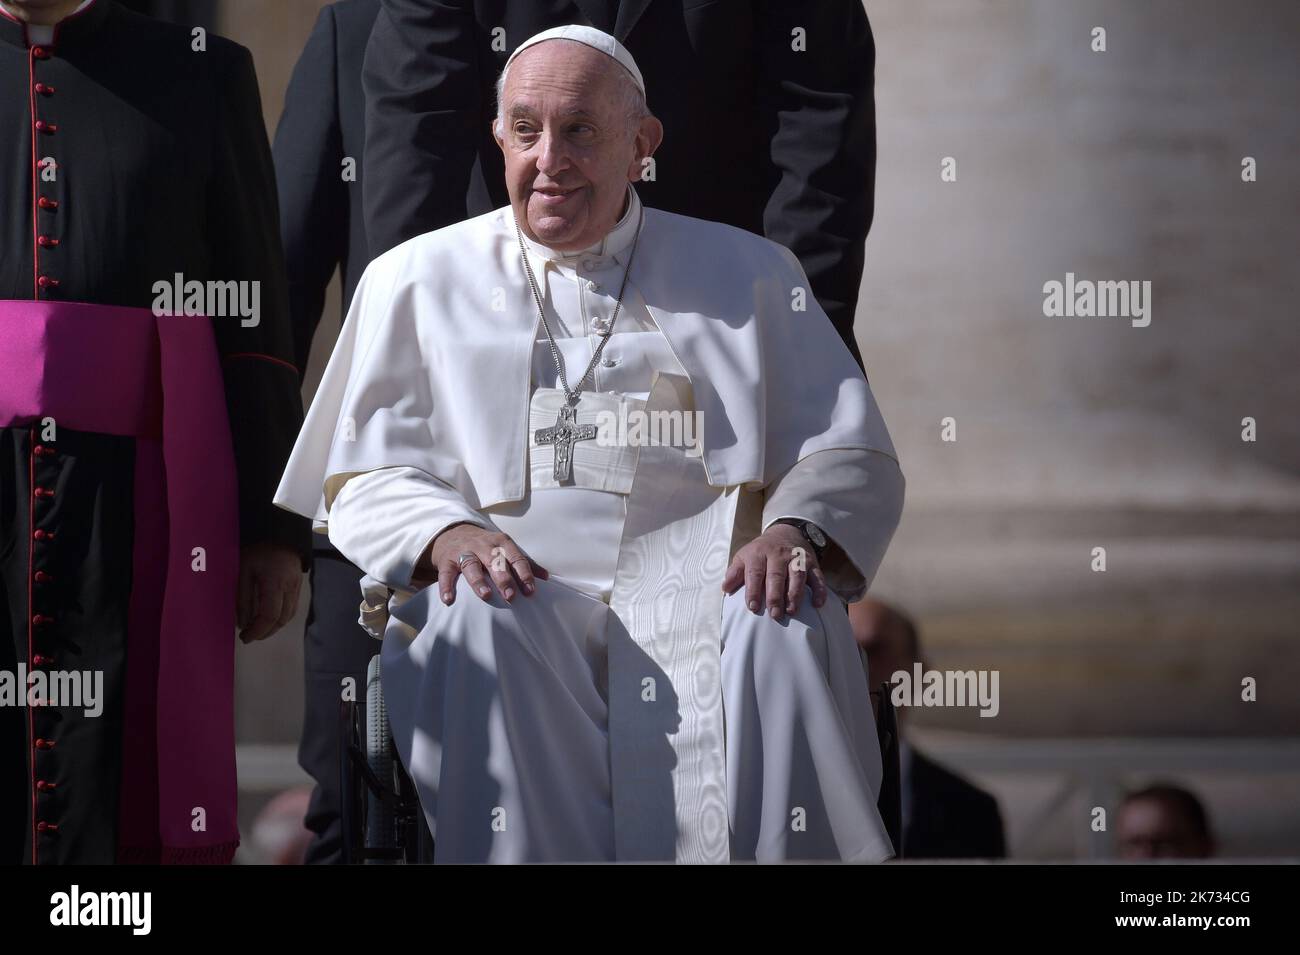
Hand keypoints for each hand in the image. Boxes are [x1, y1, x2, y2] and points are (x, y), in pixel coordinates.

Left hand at [237, 542, 302, 642]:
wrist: (279, 533)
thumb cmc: (257, 550)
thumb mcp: (243, 571)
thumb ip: (242, 597)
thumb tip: (242, 623)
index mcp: (274, 583)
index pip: (269, 615)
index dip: (258, 630)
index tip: (245, 637)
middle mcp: (289, 587)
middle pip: (281, 619)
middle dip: (265, 632)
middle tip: (250, 636)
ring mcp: (297, 587)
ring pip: (289, 616)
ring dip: (274, 627)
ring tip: (258, 629)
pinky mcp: (299, 586)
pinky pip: (292, 608)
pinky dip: (281, 618)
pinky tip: (269, 618)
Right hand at [425, 523, 548, 604]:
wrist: (453, 533)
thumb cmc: (486, 546)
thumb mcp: (505, 549)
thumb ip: (524, 563)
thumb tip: (546, 577)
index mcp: (501, 543)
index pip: (516, 558)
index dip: (524, 574)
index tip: (530, 591)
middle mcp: (483, 546)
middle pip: (495, 561)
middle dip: (503, 578)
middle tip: (511, 596)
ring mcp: (464, 552)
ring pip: (471, 565)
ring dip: (478, 581)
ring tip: (485, 595)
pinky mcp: (447, 560)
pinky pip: (446, 573)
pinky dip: (446, 586)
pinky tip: (448, 600)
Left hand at [721, 523, 827, 619]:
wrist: (785, 532)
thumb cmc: (761, 552)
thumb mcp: (744, 556)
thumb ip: (734, 572)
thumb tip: (725, 588)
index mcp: (759, 553)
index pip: (755, 572)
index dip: (753, 590)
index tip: (752, 607)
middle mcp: (778, 554)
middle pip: (776, 575)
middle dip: (775, 596)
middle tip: (775, 614)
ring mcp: (796, 558)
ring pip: (797, 575)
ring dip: (795, 594)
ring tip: (792, 611)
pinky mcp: (812, 562)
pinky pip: (817, 576)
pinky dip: (819, 590)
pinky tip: (818, 603)